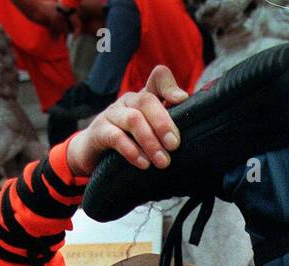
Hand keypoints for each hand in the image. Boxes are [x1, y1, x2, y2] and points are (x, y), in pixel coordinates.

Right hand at [65, 65, 187, 176]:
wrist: (92, 155)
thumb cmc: (128, 143)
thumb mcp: (151, 135)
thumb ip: (169, 129)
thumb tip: (195, 133)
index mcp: (144, 99)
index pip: (158, 78)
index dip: (170, 86)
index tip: (182, 101)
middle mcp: (128, 102)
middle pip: (147, 100)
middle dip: (163, 123)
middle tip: (174, 145)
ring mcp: (112, 114)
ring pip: (133, 119)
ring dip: (150, 141)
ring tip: (162, 161)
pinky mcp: (98, 131)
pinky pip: (115, 137)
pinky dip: (131, 151)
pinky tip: (143, 164)